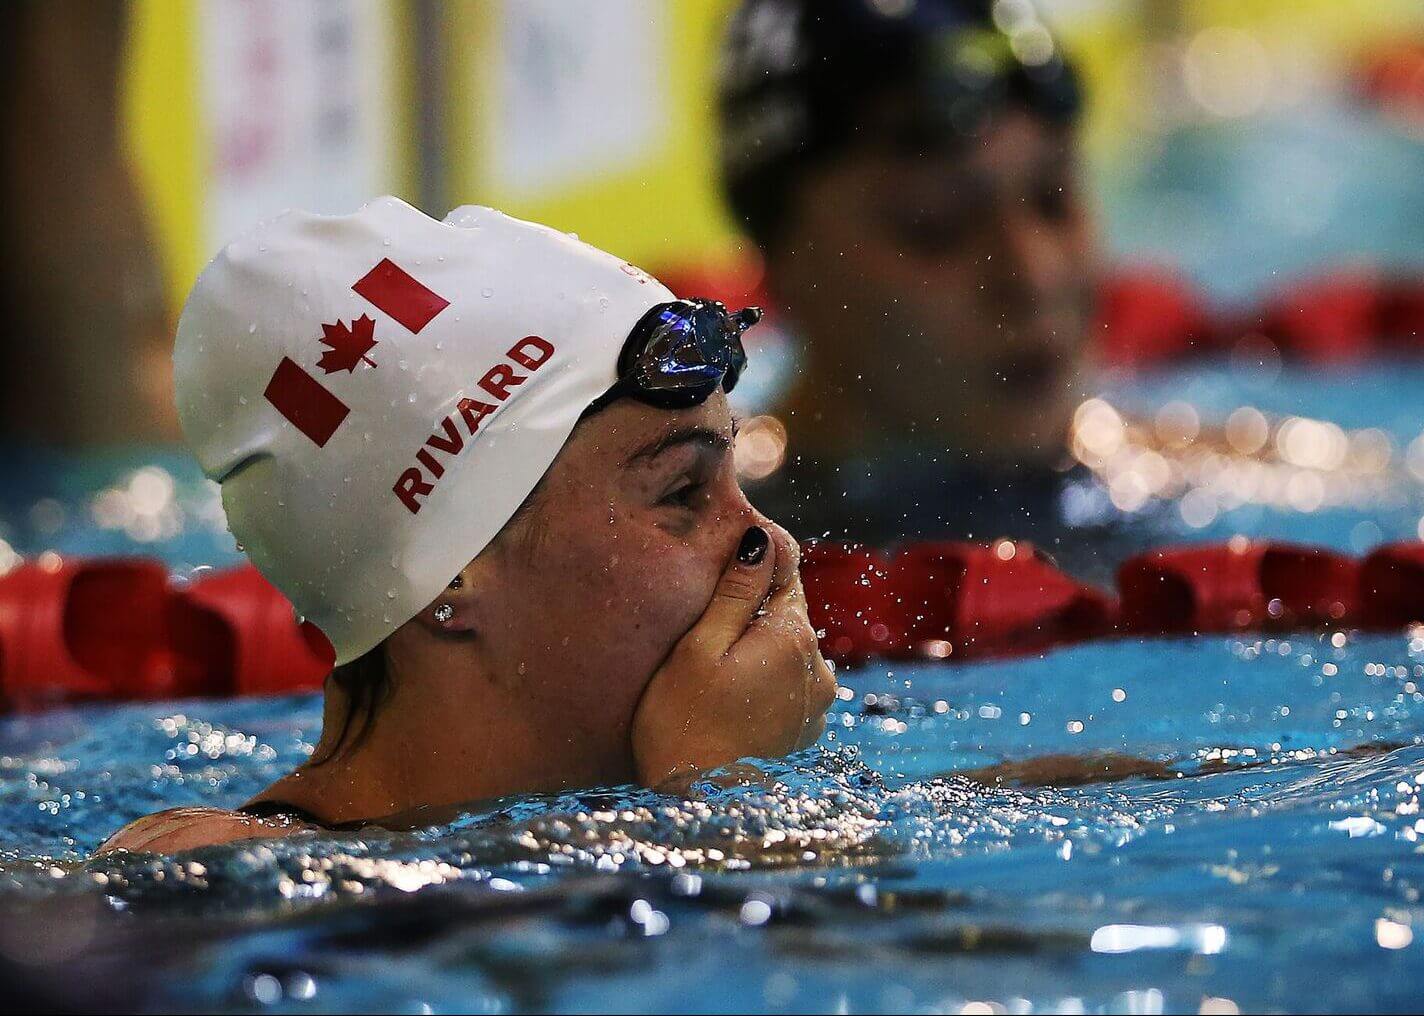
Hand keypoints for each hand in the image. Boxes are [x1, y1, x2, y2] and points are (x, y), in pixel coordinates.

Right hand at [631, 522, 837, 787]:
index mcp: (793, 636)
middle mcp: (818, 666)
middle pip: (786, 613)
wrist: (698, 803)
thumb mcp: (698, 647)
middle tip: (704, 633)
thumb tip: (763, 540)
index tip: (722, 572)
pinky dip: (767, 682)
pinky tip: (731, 699)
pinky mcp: (806, 730)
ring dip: (760, 649)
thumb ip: (736, 592)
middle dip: (752, 613)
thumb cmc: (681, 722)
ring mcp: (817, 702)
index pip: (784, 573)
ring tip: (715, 671)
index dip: (752, 566)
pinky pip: (790, 685)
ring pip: (789, 650)